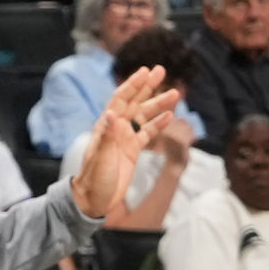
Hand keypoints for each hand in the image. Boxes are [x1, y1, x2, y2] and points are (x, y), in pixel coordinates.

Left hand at [60, 64, 178, 224]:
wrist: (93, 200)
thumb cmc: (94, 180)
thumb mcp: (101, 158)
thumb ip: (107, 137)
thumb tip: (112, 113)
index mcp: (106, 127)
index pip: (121, 99)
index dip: (133, 85)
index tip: (146, 71)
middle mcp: (115, 129)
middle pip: (134, 102)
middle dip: (147, 86)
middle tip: (161, 70)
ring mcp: (124, 139)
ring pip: (143, 116)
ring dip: (158, 104)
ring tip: (174, 93)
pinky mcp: (132, 151)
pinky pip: (146, 133)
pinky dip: (157, 124)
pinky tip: (169, 116)